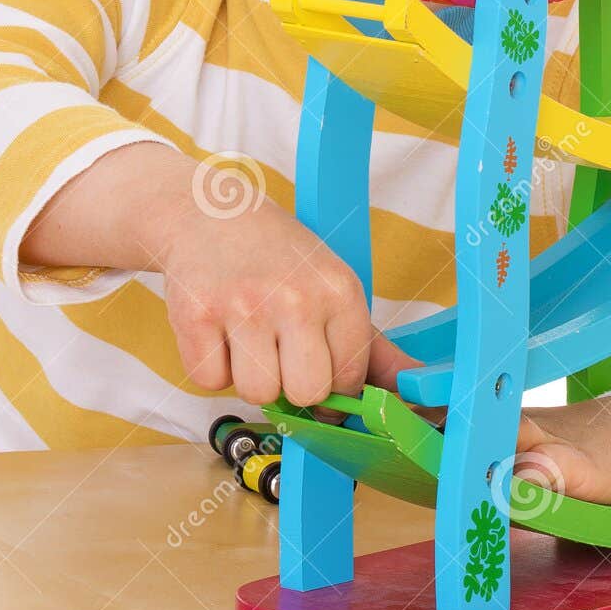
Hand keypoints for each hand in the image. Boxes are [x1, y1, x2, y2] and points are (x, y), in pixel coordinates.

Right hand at [158, 194, 380, 407]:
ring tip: (248, 337)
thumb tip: (414, 387)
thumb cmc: (279, 260)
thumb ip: (374, 347)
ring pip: (257, 394)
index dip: (331, 381)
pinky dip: (212, 366)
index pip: (350, 379)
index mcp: (340, 291)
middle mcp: (296, 298)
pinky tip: (219, 331)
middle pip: (307, 394)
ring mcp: (243, 306)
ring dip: (250, 377)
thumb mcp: (334, 288)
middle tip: (280, 350)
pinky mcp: (196, 315)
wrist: (211, 215)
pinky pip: (209, 381)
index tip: (316, 361)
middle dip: (292, 385)